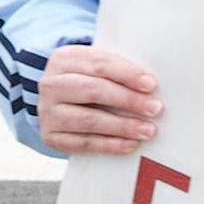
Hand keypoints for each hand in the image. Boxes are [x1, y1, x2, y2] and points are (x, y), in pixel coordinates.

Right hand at [36, 43, 164, 156]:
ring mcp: (48, 112)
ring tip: (147, 130)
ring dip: (122, 126)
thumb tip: (150, 84)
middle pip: (93, 90)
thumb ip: (117, 70)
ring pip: (89, 120)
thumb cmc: (86, 80)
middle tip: (154, 108)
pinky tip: (130, 143)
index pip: (99, 64)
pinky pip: (84, 143)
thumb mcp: (95, 67)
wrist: (57, 101)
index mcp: (64, 58)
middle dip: (128, 100)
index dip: (127, 74)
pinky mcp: (51, 136)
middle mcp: (52, 84)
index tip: (150, 84)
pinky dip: (110, 144)